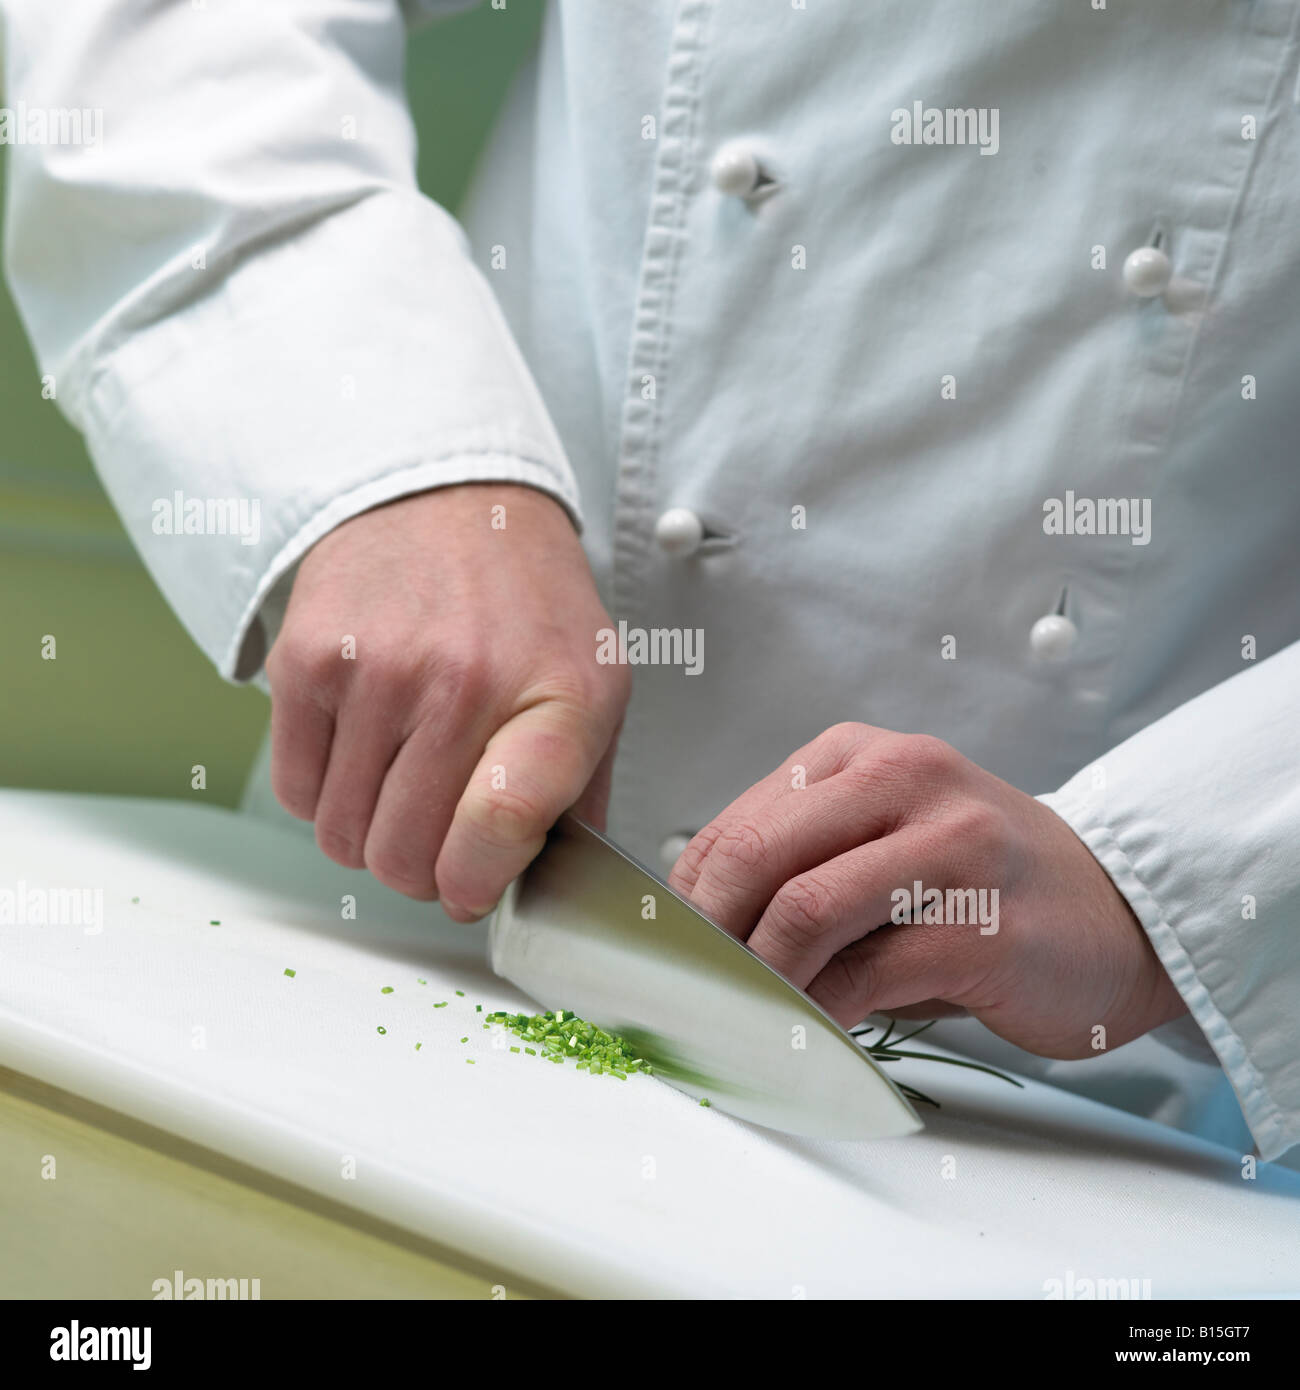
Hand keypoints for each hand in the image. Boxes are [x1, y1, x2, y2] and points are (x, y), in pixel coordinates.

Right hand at [265, 484, 629, 917]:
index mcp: (560, 695)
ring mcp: (378, 670)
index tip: (473, 886)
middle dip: (423, 871)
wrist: (448, 497)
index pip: (501, 821)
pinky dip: (326, 797)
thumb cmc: (527, 607)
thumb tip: (541, 891)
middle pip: (407, 855)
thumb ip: (578, 796)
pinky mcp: (306, 661)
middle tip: (438, 838)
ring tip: (403, 784)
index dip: (478, 881)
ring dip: (370, 836)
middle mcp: (465, 681)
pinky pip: (296, 794)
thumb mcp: (596, 687)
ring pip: (344, 838)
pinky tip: (362, 753)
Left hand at [668, 722, 1185, 1057]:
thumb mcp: (886, 845)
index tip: (667, 957)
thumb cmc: (984, 886)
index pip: (736, 824)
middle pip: (756, 853)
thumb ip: (803, 869)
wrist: (1123, 913)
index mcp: (862, 754)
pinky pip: (868, 974)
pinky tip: (812, 1035)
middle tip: (689, 992)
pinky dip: (821, 1014)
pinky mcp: (984, 922)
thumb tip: (700, 938)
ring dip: (758, 979)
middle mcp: (904, 777)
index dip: (687, 900)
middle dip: (707, 936)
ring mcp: (951, 844)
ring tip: (745, 1018)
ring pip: (804, 909)